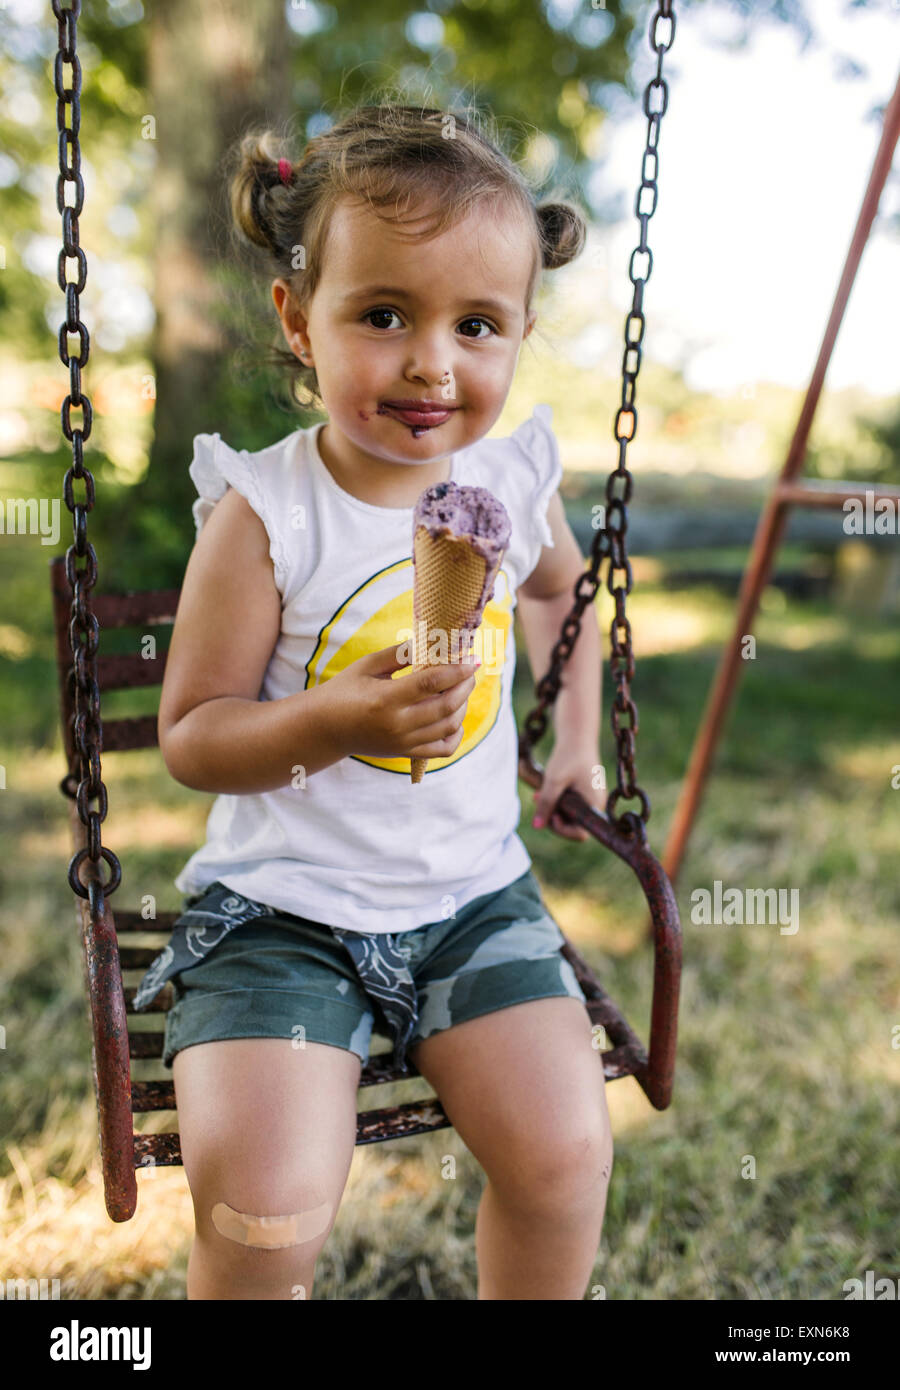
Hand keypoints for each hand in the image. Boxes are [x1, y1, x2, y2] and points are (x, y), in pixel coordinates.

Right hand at [325, 642, 478, 762]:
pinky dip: (456, 734)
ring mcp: (403, 743)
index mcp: (385, 699)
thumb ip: (400, 653)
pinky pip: (444, 749)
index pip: (431, 683)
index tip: (472, 658)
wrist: (326, 729)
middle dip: (465, 685)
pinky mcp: (406, 753)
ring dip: (463, 705)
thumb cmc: (345, 690)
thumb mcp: (367, 666)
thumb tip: (432, 642)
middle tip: (469, 670)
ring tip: (462, 688)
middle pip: (446, 705)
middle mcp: (397, 725)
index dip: (456, 670)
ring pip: (449, 726)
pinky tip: (455, 717)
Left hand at [531, 741, 604, 841]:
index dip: (563, 830)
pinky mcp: (585, 791)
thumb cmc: (568, 757)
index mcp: (594, 804)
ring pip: (570, 814)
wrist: (577, 735)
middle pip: (573, 825)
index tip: (551, 816)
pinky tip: (545, 790)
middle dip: (553, 817)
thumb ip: (546, 804)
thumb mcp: (553, 782)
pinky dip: (557, 800)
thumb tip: (537, 826)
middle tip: (538, 802)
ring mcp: (591, 797)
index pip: (580, 833)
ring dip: (552, 808)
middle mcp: (596, 804)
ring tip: (537, 796)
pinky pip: (571, 803)